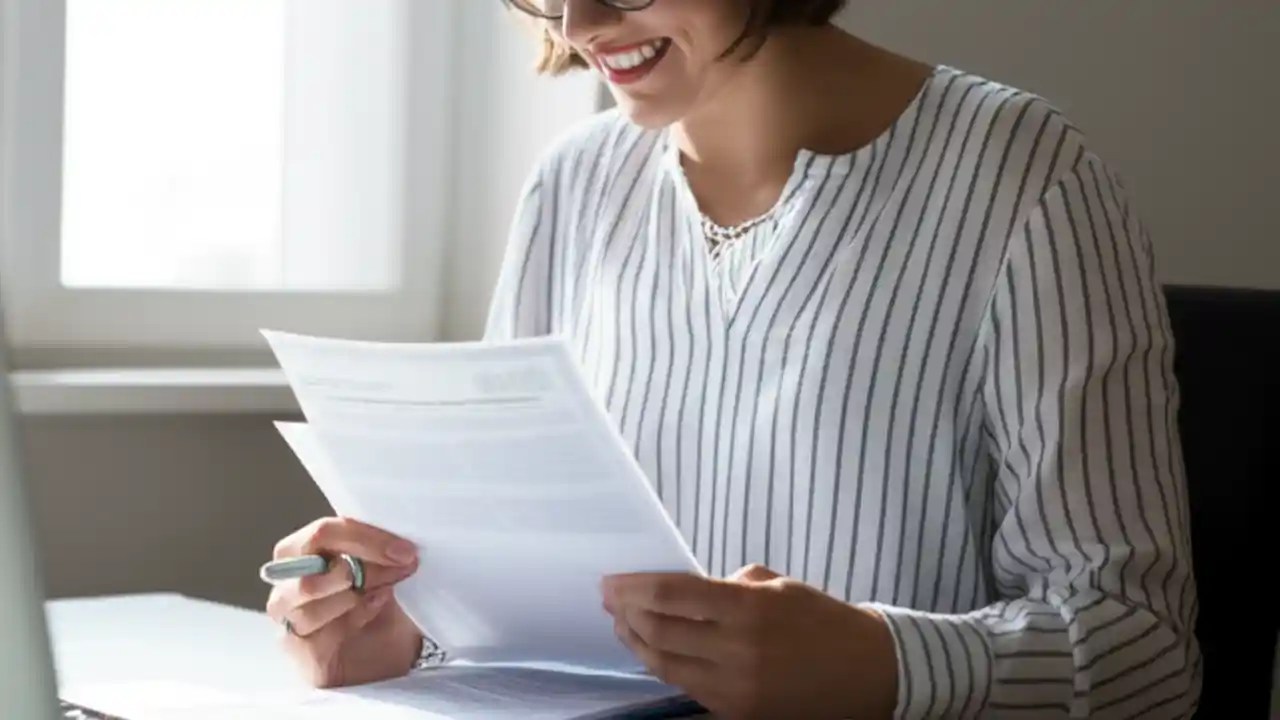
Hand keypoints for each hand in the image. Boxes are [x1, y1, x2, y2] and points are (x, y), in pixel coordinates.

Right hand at [266, 517, 422, 687]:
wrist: (389, 655)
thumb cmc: (383, 606)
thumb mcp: (386, 571)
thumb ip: (379, 551)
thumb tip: (396, 541)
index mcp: (306, 549)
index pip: (323, 532)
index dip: (365, 537)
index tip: (404, 549)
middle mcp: (288, 577)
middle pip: (309, 556)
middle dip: (362, 558)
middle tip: (401, 565)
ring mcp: (287, 612)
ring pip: (309, 587)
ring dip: (359, 588)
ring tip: (387, 592)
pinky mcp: (295, 645)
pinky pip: (315, 625)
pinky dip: (352, 615)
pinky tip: (373, 612)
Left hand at [602, 564, 897, 719]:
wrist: (866, 672)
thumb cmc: (822, 620)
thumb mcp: (779, 586)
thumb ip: (730, 585)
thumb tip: (683, 591)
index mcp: (748, 609)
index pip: (671, 595)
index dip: (632, 587)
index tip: (610, 580)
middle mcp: (737, 650)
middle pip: (659, 631)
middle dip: (626, 613)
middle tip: (610, 599)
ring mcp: (733, 687)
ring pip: (664, 664)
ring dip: (635, 641)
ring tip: (622, 623)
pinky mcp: (735, 711)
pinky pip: (684, 685)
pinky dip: (661, 665)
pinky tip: (650, 649)